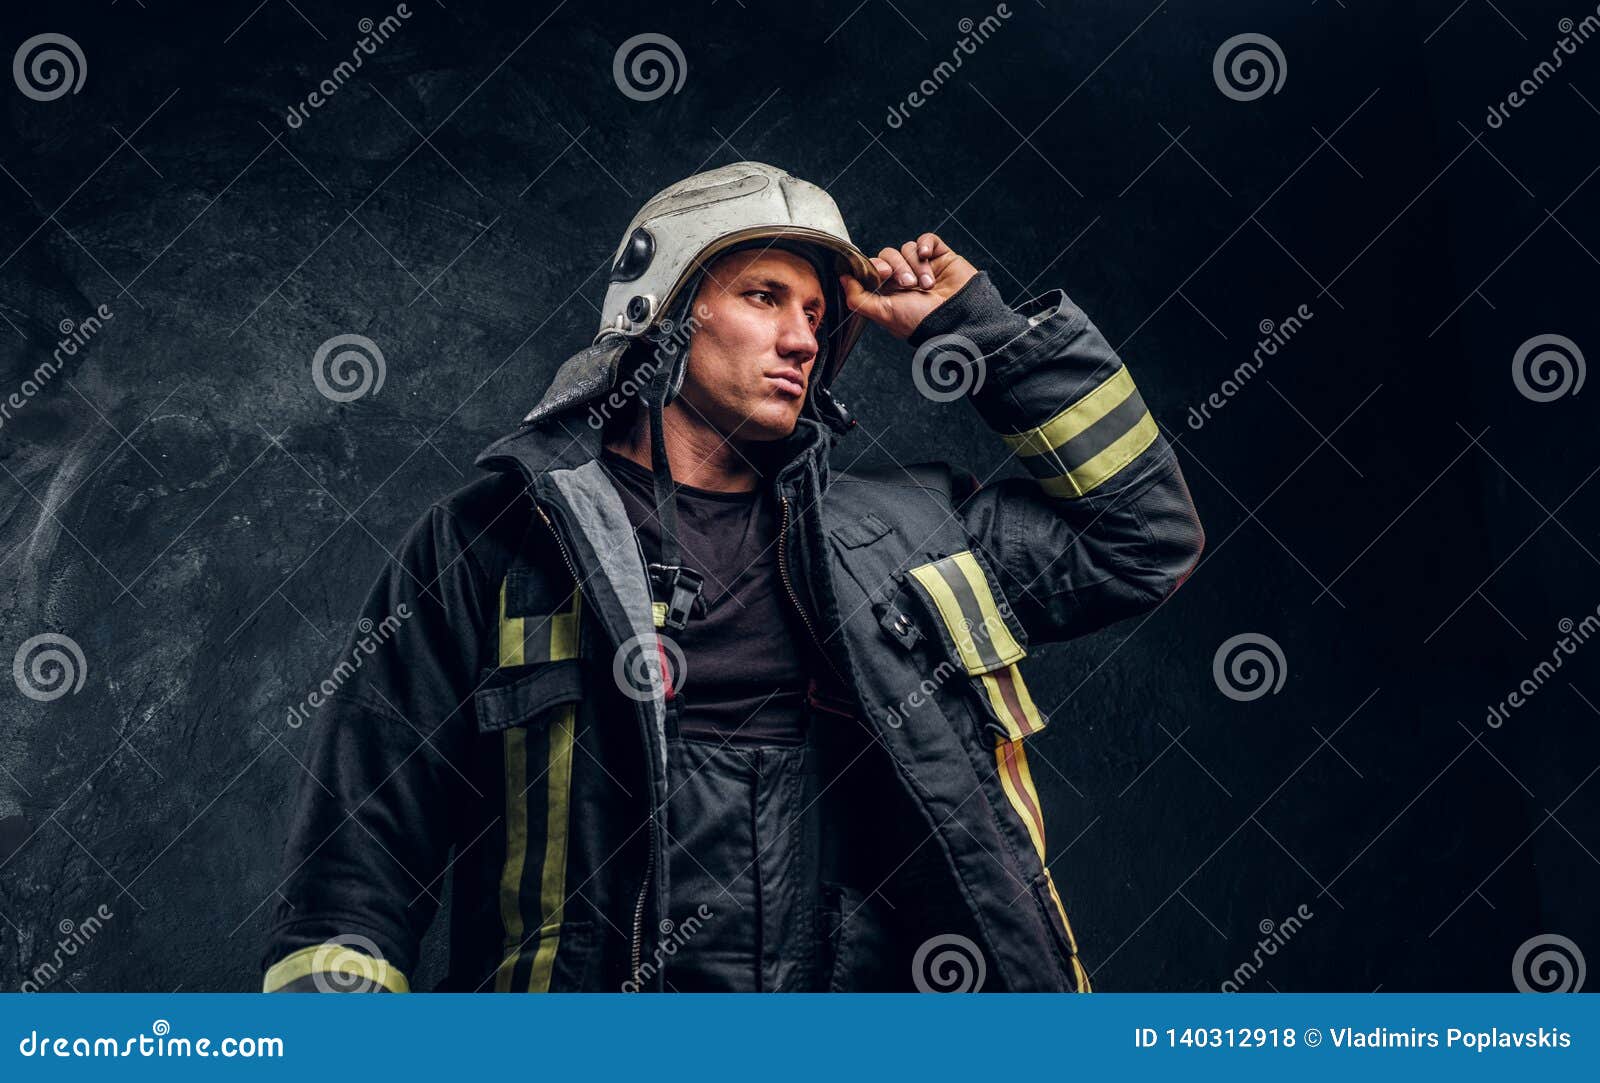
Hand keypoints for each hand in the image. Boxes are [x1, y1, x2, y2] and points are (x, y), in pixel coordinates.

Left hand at [839, 232, 977, 341]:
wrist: (957, 319)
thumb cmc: (921, 321)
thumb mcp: (883, 313)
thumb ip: (858, 298)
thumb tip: (842, 278)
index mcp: (889, 292)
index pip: (874, 267)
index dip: (875, 265)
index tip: (882, 273)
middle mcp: (905, 278)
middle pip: (889, 255)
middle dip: (898, 267)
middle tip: (908, 284)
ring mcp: (924, 266)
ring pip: (908, 248)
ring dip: (915, 265)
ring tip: (927, 285)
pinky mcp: (941, 257)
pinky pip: (927, 239)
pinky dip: (926, 245)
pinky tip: (928, 257)